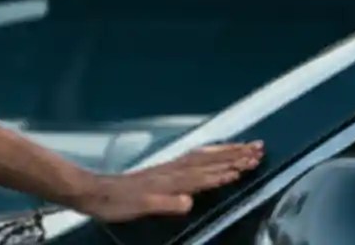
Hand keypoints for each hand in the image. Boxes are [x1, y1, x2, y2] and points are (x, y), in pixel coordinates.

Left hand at [74, 142, 263, 221]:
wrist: (94, 192)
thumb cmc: (117, 203)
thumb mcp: (139, 207)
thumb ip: (165, 203)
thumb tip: (189, 201)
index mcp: (172, 180)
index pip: (207, 174)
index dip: (228, 170)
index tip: (249, 165)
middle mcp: (175, 170)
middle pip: (211, 160)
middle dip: (236, 154)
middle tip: (259, 149)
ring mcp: (171, 167)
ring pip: (206, 155)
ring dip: (229, 150)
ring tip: (249, 146)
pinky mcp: (166, 168)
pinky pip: (196, 156)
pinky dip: (212, 151)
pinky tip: (217, 151)